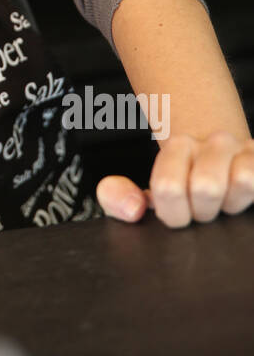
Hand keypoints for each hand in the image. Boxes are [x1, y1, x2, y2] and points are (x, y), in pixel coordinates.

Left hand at [98, 130, 253, 227]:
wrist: (216, 165)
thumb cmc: (177, 188)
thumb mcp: (139, 194)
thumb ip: (116, 199)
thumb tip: (134, 209)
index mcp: (179, 147)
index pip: (169, 188)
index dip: (174, 213)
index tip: (179, 212)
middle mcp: (214, 142)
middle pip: (207, 187)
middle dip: (203, 212)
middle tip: (202, 209)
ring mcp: (244, 149)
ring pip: (243, 181)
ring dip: (232, 205)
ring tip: (223, 202)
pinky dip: (251, 197)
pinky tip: (240, 196)